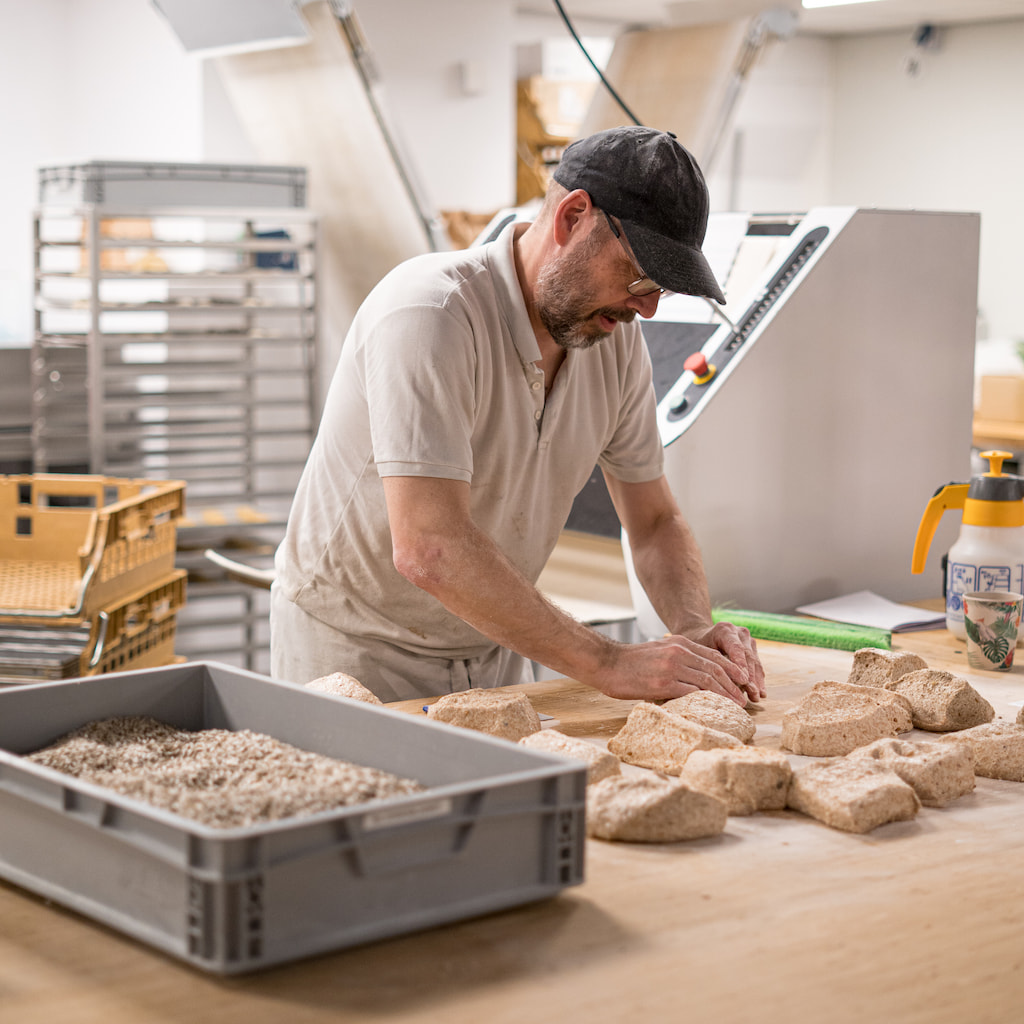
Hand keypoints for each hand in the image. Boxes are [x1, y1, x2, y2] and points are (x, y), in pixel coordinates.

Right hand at [592, 634, 755, 706]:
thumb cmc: (630, 661)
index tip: (742, 681)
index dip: (732, 669)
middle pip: (715, 668)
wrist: (607, 663)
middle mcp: (679, 652)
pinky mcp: (663, 683)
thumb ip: (678, 658)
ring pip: (708, 681)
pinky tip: (714, 709)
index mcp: (679, 643)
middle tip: (743, 698)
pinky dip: (706, 701)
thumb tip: (695, 674)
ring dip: (725, 694)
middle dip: (733, 685)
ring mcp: (672, 667)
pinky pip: (691, 692)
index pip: (713, 656)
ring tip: (735, 705)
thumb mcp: (659, 650)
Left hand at [683, 620, 765, 703]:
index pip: (736, 648)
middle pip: (747, 656)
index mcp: (724, 630)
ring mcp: (748, 640)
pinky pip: (757, 665)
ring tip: (756, 697)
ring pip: (755, 662)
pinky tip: (760, 694)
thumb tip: (714, 687)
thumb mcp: (697, 654)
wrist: (700, 637)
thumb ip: (707, 666)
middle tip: (753, 694)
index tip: (744, 681)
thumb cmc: (695, 648)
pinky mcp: (752, 649)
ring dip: (757, 681)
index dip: (741, 664)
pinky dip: (758, 680)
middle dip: (751, 677)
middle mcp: (739, 633)